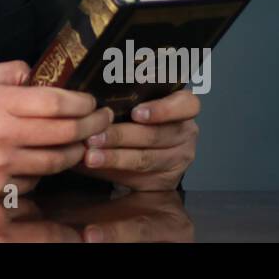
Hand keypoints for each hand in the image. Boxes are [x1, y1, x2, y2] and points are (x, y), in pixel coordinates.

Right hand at [0, 60, 112, 197]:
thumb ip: (6, 72)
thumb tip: (35, 73)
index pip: (56, 102)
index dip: (82, 102)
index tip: (92, 101)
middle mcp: (4, 134)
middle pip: (65, 132)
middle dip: (92, 126)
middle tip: (103, 120)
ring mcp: (2, 164)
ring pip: (56, 161)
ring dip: (76, 152)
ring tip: (84, 143)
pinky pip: (33, 181)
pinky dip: (44, 172)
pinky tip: (45, 162)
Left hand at [71, 89, 199, 190]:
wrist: (146, 148)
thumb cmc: (137, 116)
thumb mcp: (139, 100)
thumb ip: (125, 97)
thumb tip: (92, 98)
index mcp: (183, 107)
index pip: (187, 105)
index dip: (162, 109)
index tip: (135, 113)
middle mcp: (185, 133)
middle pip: (156, 135)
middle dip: (121, 136)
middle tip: (94, 137)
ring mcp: (178, 159)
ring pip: (145, 159)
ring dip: (114, 158)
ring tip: (90, 156)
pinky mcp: (166, 181)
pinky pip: (139, 177)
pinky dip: (113, 171)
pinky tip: (95, 167)